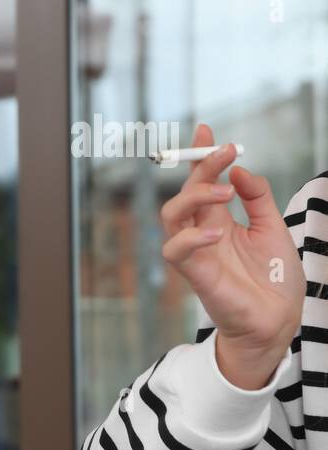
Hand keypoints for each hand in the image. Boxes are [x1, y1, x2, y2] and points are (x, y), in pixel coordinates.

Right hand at [160, 123, 303, 387]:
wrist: (278, 320)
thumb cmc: (274, 279)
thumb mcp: (273, 228)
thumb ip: (257, 198)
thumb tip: (239, 170)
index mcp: (219, 220)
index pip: (202, 181)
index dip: (200, 156)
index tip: (206, 129)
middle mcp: (202, 232)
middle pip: (185, 191)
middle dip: (200, 167)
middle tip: (223, 151)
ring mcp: (196, 253)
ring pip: (170, 216)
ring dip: (193, 197)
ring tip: (223, 191)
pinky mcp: (195, 275)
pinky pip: (176, 252)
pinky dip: (190, 238)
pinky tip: (215, 232)